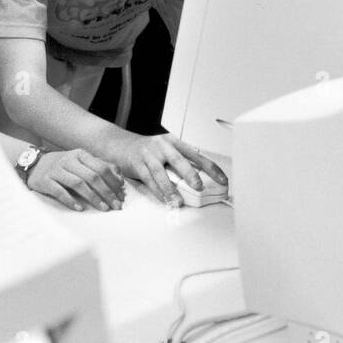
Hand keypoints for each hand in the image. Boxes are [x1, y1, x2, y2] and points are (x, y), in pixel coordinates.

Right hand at [27, 149, 125, 211]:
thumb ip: (101, 167)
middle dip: (107, 192)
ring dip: (93, 197)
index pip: (101, 168)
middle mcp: (69, 160)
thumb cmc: (63, 166)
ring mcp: (56, 170)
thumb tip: (120, 179)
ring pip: (78, 184)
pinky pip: (59, 191)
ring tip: (103, 208)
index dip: (113, 182)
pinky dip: (71, 200)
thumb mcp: (81, 162)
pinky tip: (80, 208)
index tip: (121, 195)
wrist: (34, 165)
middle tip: (115, 205)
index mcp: (80, 154)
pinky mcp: (45, 181)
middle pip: (92, 176)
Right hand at [103, 132, 227, 205]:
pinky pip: (148, 179)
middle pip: (179, 160)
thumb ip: (179, 164)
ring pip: (161, 172)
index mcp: (174, 142)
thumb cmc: (146, 149)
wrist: (119, 144)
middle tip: (199, 187)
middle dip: (190, 174)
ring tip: (178, 201)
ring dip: (170, 188)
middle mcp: (162, 146)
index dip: (210, 167)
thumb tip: (198, 181)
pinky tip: (164, 199)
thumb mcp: (165, 151)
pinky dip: (157, 191)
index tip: (222, 179)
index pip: (196, 154)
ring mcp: (149, 154)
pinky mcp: (137, 164)